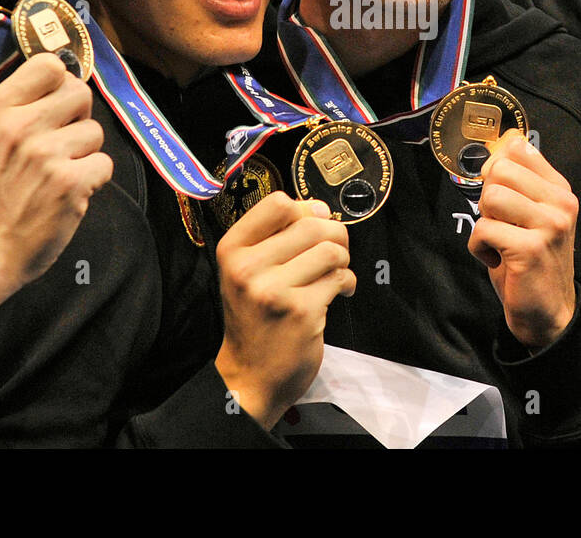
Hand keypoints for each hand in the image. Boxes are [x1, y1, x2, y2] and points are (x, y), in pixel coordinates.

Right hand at [0, 53, 112, 346]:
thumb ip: (23, 103)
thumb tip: (67, 73)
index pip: (49, 65)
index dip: (61, 84)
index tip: (53, 107)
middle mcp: (20, 126)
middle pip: (81, 94)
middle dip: (76, 119)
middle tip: (56, 145)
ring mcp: (46, 155)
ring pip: (95, 132)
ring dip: (83, 153)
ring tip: (55, 174)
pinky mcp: (71, 183)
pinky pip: (105, 164)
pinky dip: (93, 181)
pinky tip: (68, 193)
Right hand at [213, 192, 354, 429]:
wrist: (250, 376)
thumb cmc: (254, 318)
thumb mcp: (248, 272)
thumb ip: (274, 238)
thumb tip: (319, 208)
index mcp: (232, 250)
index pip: (277, 203)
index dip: (305, 210)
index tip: (314, 225)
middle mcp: (248, 267)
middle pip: (312, 224)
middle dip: (335, 234)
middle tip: (335, 253)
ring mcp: (274, 291)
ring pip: (331, 250)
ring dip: (343, 260)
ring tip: (335, 273)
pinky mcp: (302, 312)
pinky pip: (340, 279)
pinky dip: (347, 283)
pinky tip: (338, 293)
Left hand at [471, 130, 577, 349]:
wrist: (548, 314)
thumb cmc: (531, 262)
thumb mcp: (530, 216)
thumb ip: (518, 182)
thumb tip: (500, 143)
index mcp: (560, 190)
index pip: (519, 149)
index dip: (495, 169)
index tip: (501, 198)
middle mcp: (561, 203)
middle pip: (499, 170)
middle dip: (487, 199)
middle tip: (501, 225)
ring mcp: (550, 225)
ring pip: (491, 197)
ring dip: (484, 223)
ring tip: (499, 242)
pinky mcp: (531, 248)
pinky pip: (483, 229)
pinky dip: (479, 248)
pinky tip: (496, 260)